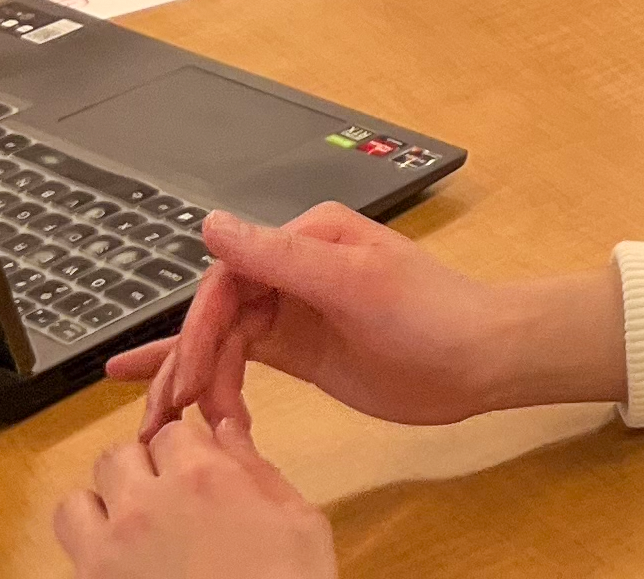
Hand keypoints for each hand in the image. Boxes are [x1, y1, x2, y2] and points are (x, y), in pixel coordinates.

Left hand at [52, 411, 331, 578]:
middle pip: (116, 457)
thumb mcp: (300, 522)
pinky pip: (70, 554)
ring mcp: (109, 552)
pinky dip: (88, 553)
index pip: (172, 433)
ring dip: (100, 510)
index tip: (198, 470)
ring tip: (130, 531)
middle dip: (138, 471)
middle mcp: (146, 505)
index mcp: (203, 477)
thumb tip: (227, 431)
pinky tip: (123, 567)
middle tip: (165, 497)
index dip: (187, 450)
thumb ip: (258, 469)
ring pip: (75, 504)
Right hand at [113, 204, 623, 439]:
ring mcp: (296, 309)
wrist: (481, 360)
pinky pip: (241, 360)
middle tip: (167, 410)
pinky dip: (211, 380)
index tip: (186, 374)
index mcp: (308, 237)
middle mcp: (295, 267)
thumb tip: (211, 223)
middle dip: (188, 357)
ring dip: (192, 375)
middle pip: (219, 310)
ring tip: (162, 420)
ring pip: (224, 338)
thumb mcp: (354, 282)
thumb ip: (280, 257)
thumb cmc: (430, 314)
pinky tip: (177, 399)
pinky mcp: (300, 348)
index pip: (230, 274)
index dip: (199, 325)